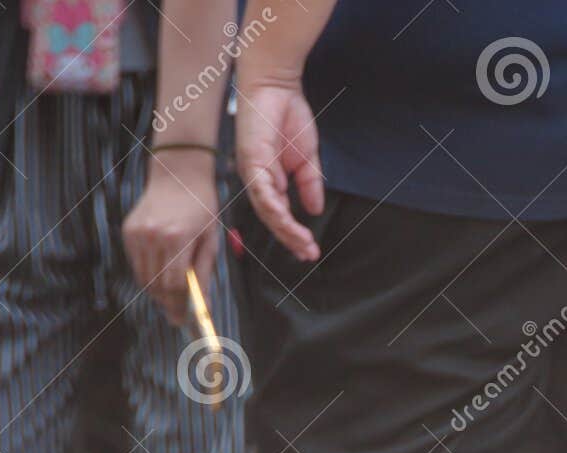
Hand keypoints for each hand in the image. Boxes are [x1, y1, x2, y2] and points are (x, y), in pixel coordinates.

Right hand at [122, 153, 221, 326]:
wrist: (177, 173)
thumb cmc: (201, 207)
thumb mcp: (210, 240)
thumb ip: (204, 274)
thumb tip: (203, 307)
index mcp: (178, 238)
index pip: (175, 285)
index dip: (180, 306)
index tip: (184, 320)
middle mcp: (154, 236)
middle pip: (158, 286)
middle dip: (168, 304)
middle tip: (178, 315)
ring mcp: (138, 234)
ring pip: (144, 278)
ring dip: (157, 292)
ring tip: (171, 296)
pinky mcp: (128, 231)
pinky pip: (137, 265)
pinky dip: (148, 275)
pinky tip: (160, 273)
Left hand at [236, 77, 322, 261]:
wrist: (276, 84)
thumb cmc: (288, 115)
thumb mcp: (306, 158)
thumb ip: (309, 184)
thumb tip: (315, 209)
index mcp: (270, 182)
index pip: (280, 216)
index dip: (294, 235)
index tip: (311, 250)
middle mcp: (258, 181)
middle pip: (272, 219)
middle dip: (291, 239)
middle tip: (308, 254)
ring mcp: (253, 173)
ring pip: (266, 211)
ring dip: (285, 229)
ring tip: (303, 243)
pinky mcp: (251, 161)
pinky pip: (261, 191)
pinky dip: (273, 207)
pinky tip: (287, 220)